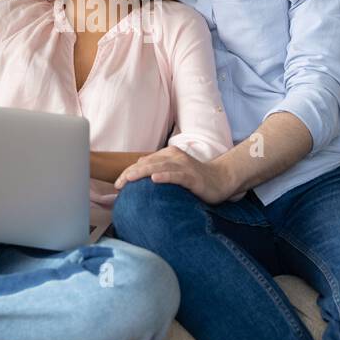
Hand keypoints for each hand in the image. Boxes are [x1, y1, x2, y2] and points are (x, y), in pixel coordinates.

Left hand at [113, 146, 243, 204]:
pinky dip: (165, 176)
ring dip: (143, 172)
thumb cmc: (196, 177)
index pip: (144, 162)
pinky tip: (154, 179)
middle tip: (118, 184)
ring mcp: (184, 165)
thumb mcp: (174, 170)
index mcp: (168, 154)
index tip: (118, 185)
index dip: (129, 172)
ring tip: (129, 178)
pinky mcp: (192, 176)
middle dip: (131, 173)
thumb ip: (158, 166)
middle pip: (148, 164)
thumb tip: (138, 165)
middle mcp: (174, 157)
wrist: (221, 180)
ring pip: (159, 167)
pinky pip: (176, 175)